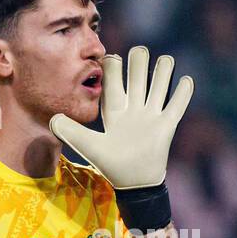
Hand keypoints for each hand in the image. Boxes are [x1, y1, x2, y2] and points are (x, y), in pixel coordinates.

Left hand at [49, 46, 192, 229]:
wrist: (134, 183)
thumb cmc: (111, 165)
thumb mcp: (88, 145)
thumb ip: (69, 132)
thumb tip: (51, 119)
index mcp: (114, 108)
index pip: (113, 78)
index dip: (112, 64)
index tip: (111, 58)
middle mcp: (133, 106)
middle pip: (138, 73)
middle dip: (139, 61)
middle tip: (139, 54)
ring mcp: (151, 114)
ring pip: (160, 82)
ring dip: (163, 70)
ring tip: (164, 63)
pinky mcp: (167, 124)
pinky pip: (178, 103)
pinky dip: (184, 90)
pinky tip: (185, 80)